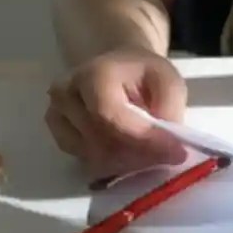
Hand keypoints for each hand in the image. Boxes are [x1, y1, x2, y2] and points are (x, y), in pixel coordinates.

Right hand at [44, 48, 188, 179]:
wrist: (117, 68)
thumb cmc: (143, 73)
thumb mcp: (168, 79)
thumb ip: (170, 108)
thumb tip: (169, 143)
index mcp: (93, 75)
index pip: (110, 116)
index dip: (143, 139)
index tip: (176, 151)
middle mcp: (65, 95)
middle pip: (101, 141)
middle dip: (140, 154)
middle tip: (169, 156)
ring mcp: (57, 115)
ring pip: (93, 156)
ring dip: (128, 162)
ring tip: (151, 152)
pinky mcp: (58, 133)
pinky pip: (86, 160)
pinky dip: (112, 163)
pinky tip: (130, 153)